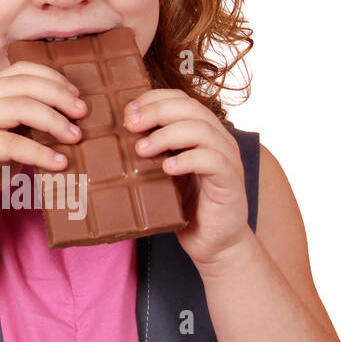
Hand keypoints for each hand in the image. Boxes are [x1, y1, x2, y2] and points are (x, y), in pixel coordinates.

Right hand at [0, 61, 87, 227]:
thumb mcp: (4, 135)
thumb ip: (23, 119)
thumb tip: (69, 113)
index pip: (20, 70)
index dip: (52, 78)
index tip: (76, 95)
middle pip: (23, 84)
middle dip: (59, 96)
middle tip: (82, 113)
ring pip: (20, 107)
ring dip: (54, 121)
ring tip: (75, 137)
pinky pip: (14, 143)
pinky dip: (42, 153)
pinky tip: (59, 163)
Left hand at [122, 89, 250, 265]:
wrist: (213, 242)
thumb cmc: (184, 204)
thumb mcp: (163, 170)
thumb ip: (150, 149)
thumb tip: (110, 134)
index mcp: (203, 131)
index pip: (181, 99)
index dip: (153, 99)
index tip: (127, 111)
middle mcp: (219, 140)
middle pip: (191, 108)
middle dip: (156, 111)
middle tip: (130, 124)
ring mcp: (228, 160)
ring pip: (202, 130)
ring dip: (167, 135)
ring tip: (142, 149)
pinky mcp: (231, 183)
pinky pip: (213, 161)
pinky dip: (187, 159)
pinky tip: (167, 168)